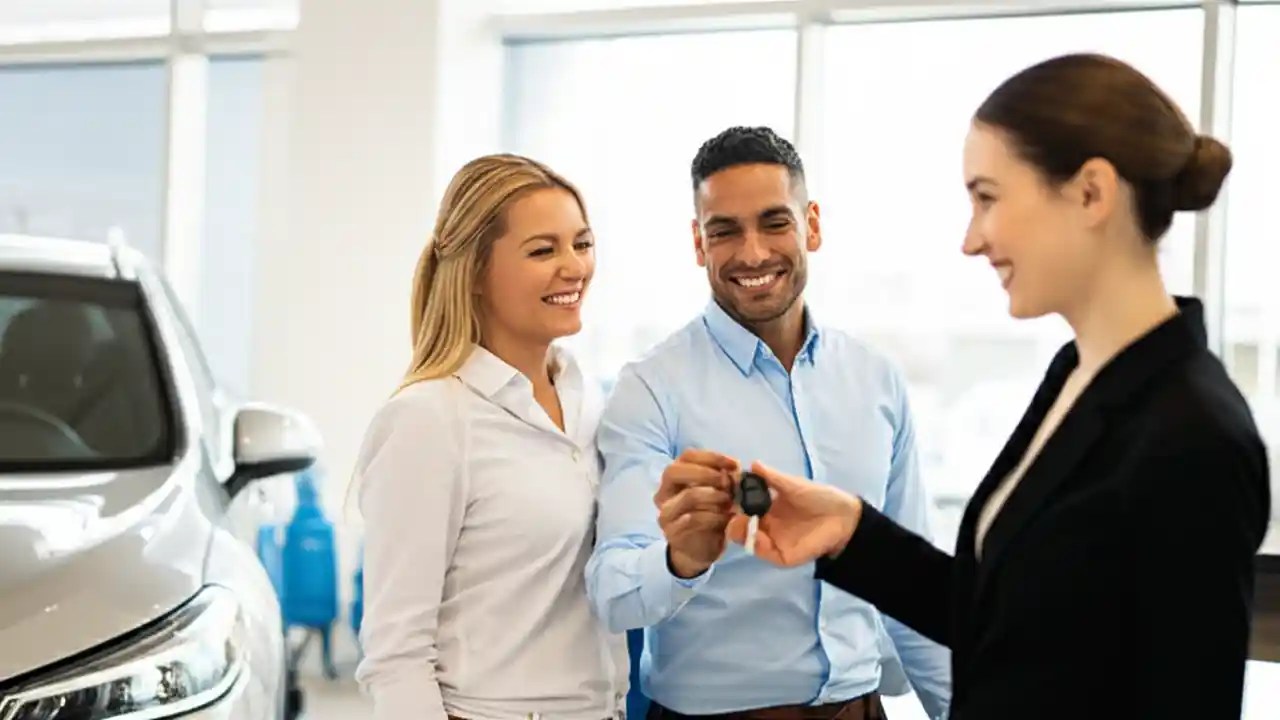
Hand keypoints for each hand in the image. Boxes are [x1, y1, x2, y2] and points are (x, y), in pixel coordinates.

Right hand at [655, 449, 738, 577]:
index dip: (712, 457)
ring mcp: (666, 513)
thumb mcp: (718, 492)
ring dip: (714, 497)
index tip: (734, 465)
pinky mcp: (672, 533)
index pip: (687, 456)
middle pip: (674, 471)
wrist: (700, 547)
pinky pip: (693, 520)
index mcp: (675, 476)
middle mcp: (664, 492)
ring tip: (730, 503)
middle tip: (728, 482)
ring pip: (688, 496)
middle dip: (706, 473)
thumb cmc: (709, 514)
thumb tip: (736, 470)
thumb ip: (724, 479)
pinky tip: (726, 519)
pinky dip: (714, 517)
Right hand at [726, 461, 862, 566]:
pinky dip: (756, 545)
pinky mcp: (782, 556)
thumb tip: (752, 464)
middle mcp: (766, 526)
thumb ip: (772, 478)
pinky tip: (754, 534)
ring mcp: (773, 542)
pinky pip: (764, 553)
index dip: (732, 503)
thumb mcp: (793, 485)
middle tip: (727, 510)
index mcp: (767, 509)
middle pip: (740, 526)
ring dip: (739, 532)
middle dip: (730, 519)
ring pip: (748, 541)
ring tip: (737, 521)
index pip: (742, 508)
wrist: (844, 517)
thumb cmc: (820, 498)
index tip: (724, 494)